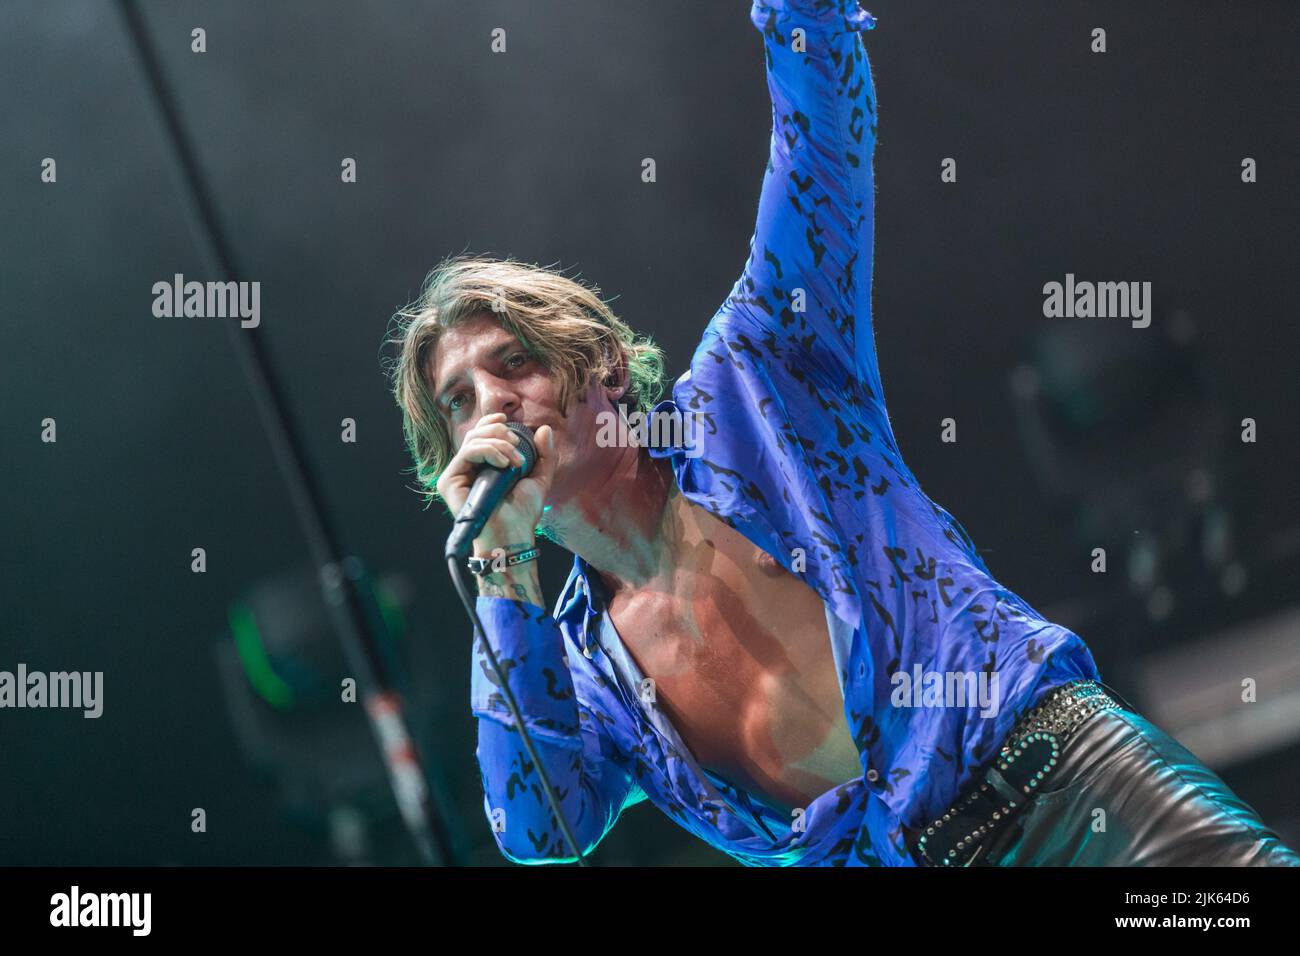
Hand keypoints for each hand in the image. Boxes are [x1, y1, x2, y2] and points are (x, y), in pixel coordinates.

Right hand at [436, 412, 557, 549]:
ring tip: (516, 461)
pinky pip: (468, 452)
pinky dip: (489, 451)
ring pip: (472, 440)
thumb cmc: (523, 513)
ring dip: (499, 444)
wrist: (512, 533)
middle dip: (500, 432)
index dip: (491, 422)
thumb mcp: (539, 478)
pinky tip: (504, 464)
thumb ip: (544, 454)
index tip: (507, 419)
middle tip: (517, 445)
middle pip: (475, 434)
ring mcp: (456, 475)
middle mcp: (467, 469)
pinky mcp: (449, 481)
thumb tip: (544, 429)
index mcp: (482, 467)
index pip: (480, 435)